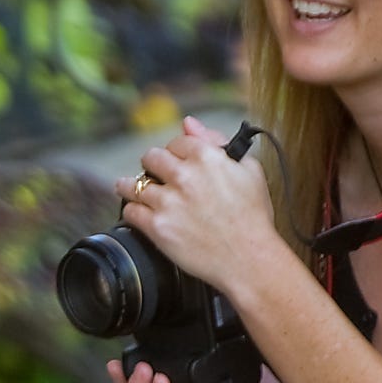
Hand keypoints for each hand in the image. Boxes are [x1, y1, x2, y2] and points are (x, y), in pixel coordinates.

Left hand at [119, 115, 286, 300]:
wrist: (249, 258)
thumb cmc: (253, 218)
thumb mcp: (248, 171)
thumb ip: (217, 142)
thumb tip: (189, 123)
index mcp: (207, 157)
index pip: (177, 142)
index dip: (176, 152)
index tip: (176, 161)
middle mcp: (184, 176)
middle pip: (151, 158)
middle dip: (153, 165)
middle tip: (154, 175)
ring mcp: (168, 202)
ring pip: (132, 184)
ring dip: (130, 186)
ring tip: (128, 188)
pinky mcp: (157, 227)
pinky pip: (130, 211)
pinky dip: (131, 210)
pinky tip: (136, 212)